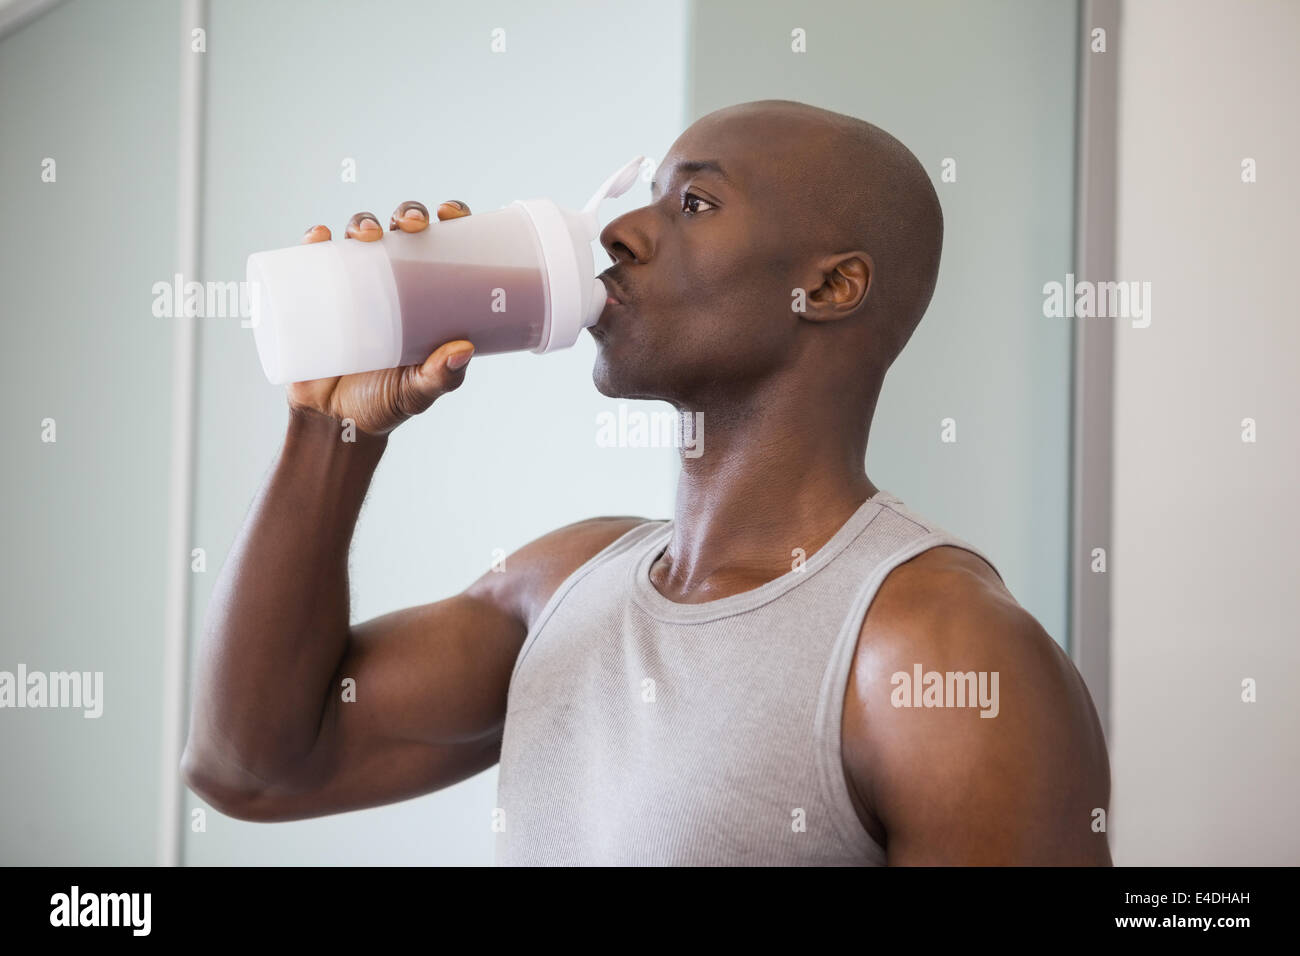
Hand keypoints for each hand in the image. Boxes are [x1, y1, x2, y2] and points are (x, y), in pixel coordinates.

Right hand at [286, 200, 475, 436]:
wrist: (334, 423)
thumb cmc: (385, 403)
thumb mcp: (418, 392)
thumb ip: (441, 377)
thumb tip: (463, 348)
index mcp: (426, 293)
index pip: (443, 244)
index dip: (450, 217)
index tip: (451, 214)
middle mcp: (391, 280)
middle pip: (401, 230)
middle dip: (407, 213)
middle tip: (412, 227)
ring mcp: (351, 283)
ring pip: (357, 235)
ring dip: (362, 221)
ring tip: (366, 235)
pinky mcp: (315, 294)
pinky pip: (311, 258)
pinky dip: (312, 240)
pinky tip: (318, 236)